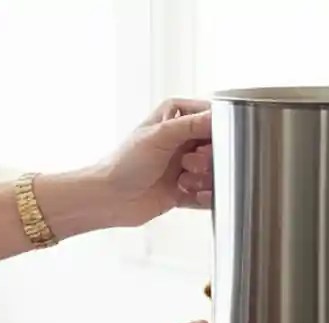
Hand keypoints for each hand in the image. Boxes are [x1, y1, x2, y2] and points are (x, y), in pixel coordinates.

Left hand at [96, 98, 214, 226]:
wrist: (110, 199)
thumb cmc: (124, 163)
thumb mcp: (159, 136)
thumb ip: (191, 124)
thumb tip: (218, 116)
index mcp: (176, 117)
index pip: (212, 117)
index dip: (215, 132)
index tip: (205, 144)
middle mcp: (183, 140)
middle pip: (219, 147)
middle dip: (207, 159)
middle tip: (188, 163)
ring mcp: (186, 165)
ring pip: (216, 171)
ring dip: (203, 178)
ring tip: (183, 180)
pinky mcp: (188, 188)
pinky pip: (210, 193)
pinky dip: (203, 196)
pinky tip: (187, 193)